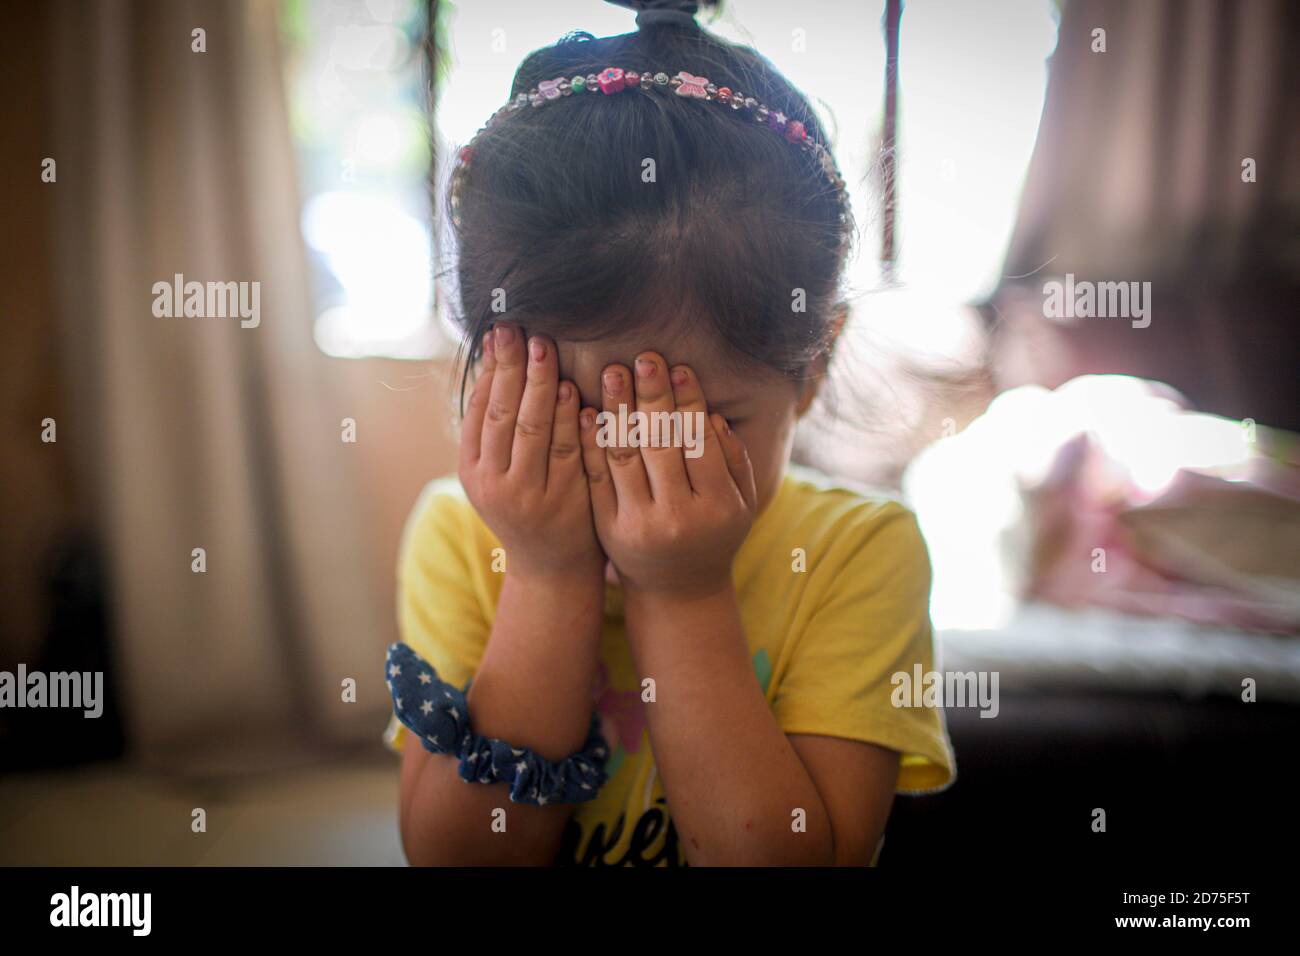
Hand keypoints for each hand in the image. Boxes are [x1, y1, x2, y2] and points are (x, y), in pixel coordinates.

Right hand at [458, 323, 603, 580]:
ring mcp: (526, 494)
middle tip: (522, 329)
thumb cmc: (528, 506)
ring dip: (538, 385)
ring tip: (544, 348)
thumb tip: (499, 360)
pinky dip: (566, 419)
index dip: (491, 369)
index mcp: (472, 470)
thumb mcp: (499, 472)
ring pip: (530, 430)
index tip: (501, 333)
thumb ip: (497, 429)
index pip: (478, 409)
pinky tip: (570, 391)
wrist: (551, 567)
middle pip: (501, 414)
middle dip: (512, 367)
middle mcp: (492, 482)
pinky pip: (564, 452)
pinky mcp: (562, 502)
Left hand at [577, 351, 757, 598]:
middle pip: (660, 445)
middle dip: (651, 396)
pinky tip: (588, 410)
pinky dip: (591, 441)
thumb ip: (735, 460)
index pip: (700, 443)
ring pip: (624, 456)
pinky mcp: (607, 528)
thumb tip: (712, 415)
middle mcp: (677, 518)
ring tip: (612, 373)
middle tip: (642, 357)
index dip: (689, 402)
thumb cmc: (715, 536)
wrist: (677, 590)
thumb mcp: (741, 505)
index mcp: (718, 508)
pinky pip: (597, 476)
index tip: (678, 367)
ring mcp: (638, 525)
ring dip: (617, 410)